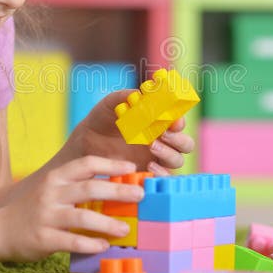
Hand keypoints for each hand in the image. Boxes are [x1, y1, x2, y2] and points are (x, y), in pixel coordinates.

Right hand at [0, 156, 142, 261]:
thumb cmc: (33, 209)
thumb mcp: (51, 189)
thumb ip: (75, 186)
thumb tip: (113, 184)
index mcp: (55, 178)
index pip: (86, 164)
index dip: (110, 164)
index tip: (131, 167)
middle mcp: (51, 193)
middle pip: (90, 188)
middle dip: (118, 191)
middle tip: (139, 195)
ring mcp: (47, 216)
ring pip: (83, 217)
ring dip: (108, 224)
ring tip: (125, 229)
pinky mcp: (43, 238)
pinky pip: (71, 241)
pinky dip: (90, 244)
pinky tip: (103, 246)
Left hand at [66, 90, 195, 175]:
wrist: (86, 141)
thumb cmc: (102, 119)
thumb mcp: (111, 103)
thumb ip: (125, 96)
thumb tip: (139, 94)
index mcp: (159, 122)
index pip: (179, 122)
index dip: (180, 121)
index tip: (173, 121)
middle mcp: (162, 140)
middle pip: (186, 144)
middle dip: (178, 140)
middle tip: (162, 135)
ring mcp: (156, 158)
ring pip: (177, 160)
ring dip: (169, 155)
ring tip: (151, 147)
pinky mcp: (148, 173)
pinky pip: (165, 177)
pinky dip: (162, 174)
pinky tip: (149, 168)